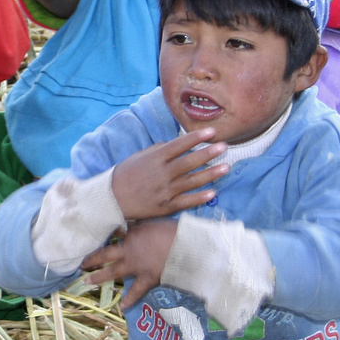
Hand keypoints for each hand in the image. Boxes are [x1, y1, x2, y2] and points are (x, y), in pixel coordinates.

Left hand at [82, 218, 177, 307]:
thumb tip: (131, 221)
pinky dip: (129, 299)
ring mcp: (136, 266)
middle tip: (81, 263)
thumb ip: (141, 223)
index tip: (93, 235)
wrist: (185, 247)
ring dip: (99, 277)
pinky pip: (136, 291)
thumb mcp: (154, 221)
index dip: (105, 235)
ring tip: (87, 281)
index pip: (114, 233)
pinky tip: (122, 308)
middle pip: (106, 254)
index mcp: (132, 234)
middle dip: (92, 258)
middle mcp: (129, 250)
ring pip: (113, 272)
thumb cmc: (172, 231)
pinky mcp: (147, 278)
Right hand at [111, 131, 227, 219]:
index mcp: (155, 159)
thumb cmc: (127, 174)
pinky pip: (186, 201)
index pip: (179, 145)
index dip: (196, 138)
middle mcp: (161, 174)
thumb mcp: (141, 157)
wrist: (113, 199)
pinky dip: (199, 198)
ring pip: (191, 181)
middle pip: (188, 162)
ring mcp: (164, 191)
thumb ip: (160, 150)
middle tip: (224, 147)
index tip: (212, 132)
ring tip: (226, 167)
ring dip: (210, 174)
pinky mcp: (165, 206)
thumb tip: (178, 144)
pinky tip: (213, 192)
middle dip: (208, 154)